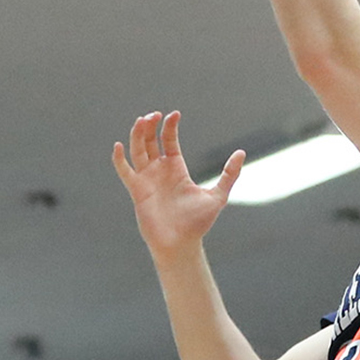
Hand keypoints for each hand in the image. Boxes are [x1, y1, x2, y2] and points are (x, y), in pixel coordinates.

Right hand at [112, 111, 244, 257]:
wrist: (182, 244)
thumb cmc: (198, 223)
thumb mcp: (218, 195)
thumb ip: (229, 174)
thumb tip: (241, 153)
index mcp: (176, 169)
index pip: (169, 140)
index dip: (170, 126)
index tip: (175, 114)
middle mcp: (159, 171)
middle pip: (150, 140)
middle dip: (150, 125)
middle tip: (154, 114)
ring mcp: (147, 179)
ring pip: (137, 150)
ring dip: (137, 134)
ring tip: (142, 120)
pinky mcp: (137, 190)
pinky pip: (125, 171)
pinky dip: (119, 159)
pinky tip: (118, 145)